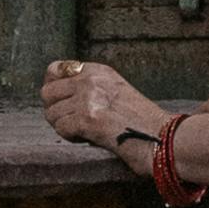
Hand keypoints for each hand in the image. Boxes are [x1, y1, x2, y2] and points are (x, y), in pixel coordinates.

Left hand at [42, 57, 165, 159]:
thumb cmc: (141, 121)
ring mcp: (88, 99)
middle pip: (47, 92)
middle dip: (55, 110)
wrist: (161, 137)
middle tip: (71, 122)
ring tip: (82, 132)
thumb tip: (57, 95)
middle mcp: (91, 80)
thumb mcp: (115, 90)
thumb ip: (90, 87)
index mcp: (98, 71)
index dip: (52, 88)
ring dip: (63, 126)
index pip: (55, 69)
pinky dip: (70, 137)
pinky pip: (61, 128)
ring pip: (52, 113)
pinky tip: (86, 138)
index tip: (59, 102)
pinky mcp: (87, 119)